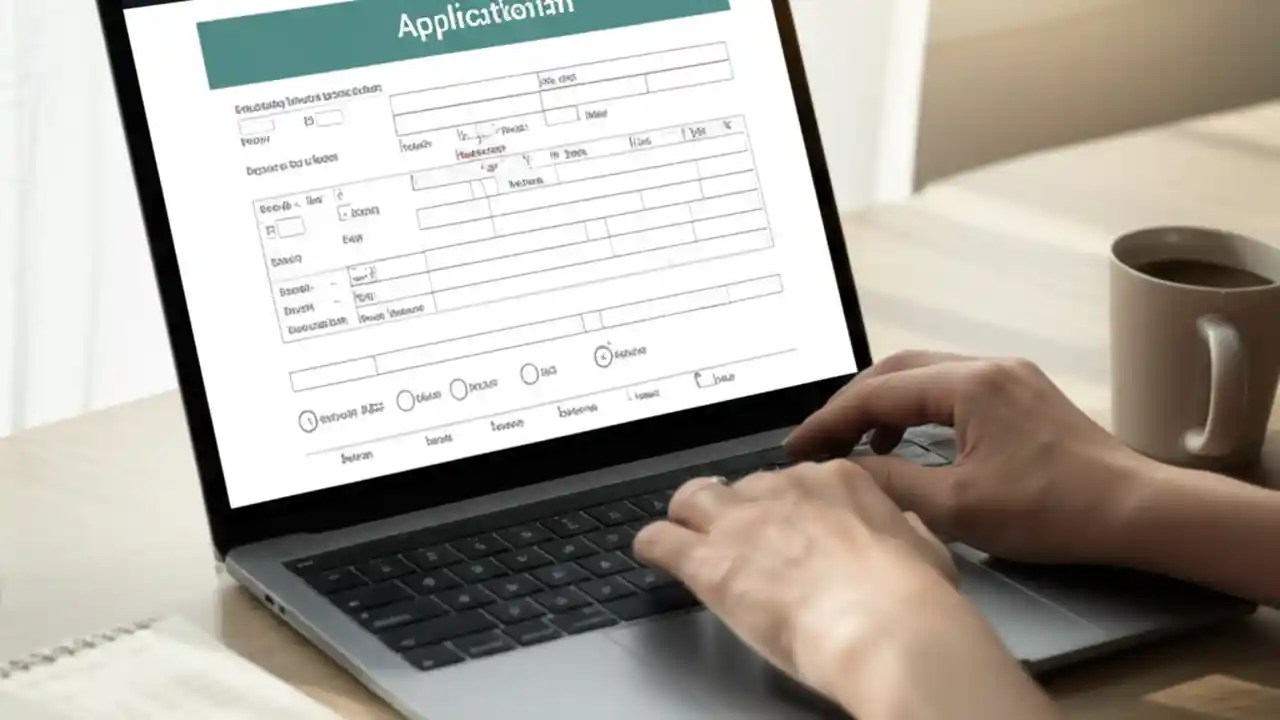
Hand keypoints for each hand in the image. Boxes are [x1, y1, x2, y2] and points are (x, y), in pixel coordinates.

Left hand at [635, 462, 1057, 718]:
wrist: (884, 626)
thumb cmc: (912, 598)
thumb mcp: (924, 549)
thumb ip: (901, 531)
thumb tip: (901, 529)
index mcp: (836, 481)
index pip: (794, 480)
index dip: (784, 506)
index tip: (783, 525)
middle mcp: (783, 488)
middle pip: (741, 487)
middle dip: (737, 513)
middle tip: (738, 540)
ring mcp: (740, 521)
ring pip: (690, 499)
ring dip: (686, 517)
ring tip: (685, 535)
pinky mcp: (708, 561)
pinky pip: (659, 539)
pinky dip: (650, 546)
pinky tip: (650, 554)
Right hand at [785, 351, 1158, 564]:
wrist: (1136, 511)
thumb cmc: (1051, 511)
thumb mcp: (958, 507)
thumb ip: (892, 483)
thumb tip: (846, 472)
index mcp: (970, 384)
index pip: (878, 393)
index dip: (829, 421)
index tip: (795, 448)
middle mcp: (988, 366)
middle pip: (897, 370)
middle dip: (851, 404)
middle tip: (820, 442)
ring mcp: (1009, 376)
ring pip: (925, 376)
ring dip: (884, 405)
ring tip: (858, 445)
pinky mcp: (1023, 395)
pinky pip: (953, 389)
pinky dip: (918, 410)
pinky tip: (909, 441)